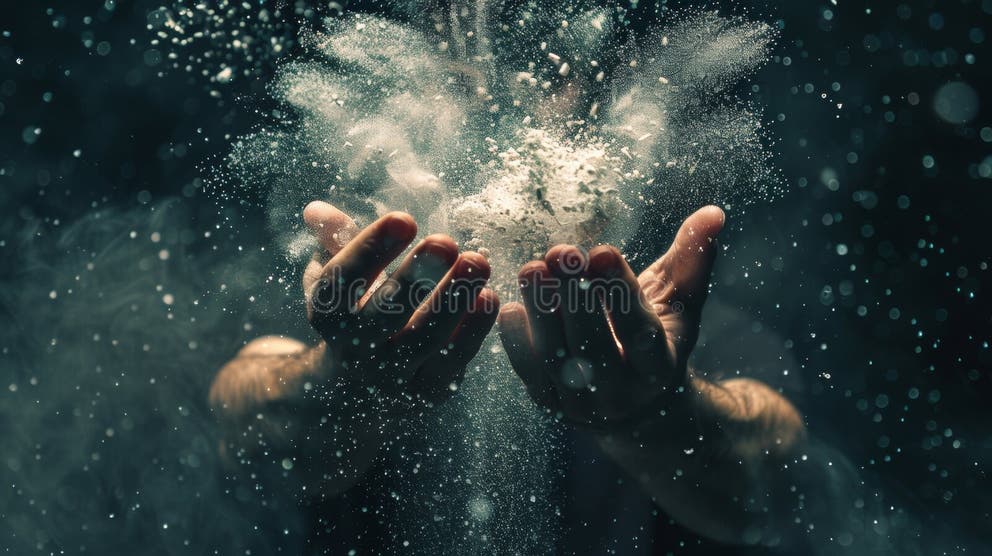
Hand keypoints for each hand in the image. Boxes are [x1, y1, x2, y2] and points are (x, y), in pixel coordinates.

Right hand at [303, 201, 498, 406]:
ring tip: (478, 261)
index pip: (343, 281)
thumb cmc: (352, 313)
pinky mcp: (426, 390)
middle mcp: (355, 351)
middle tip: (446, 241)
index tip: (404, 219)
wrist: (352, 391)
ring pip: (424, 339)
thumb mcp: (337, 279)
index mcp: (327, 315)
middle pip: (384, 315)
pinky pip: (453, 362)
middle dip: (416, 277)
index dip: (371, 249)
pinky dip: (472, 331)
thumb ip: (335, 241)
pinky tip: (489, 297)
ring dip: (454, 299)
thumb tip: (318, 209)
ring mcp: (391, 376)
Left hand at [497, 206, 723, 428]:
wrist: (634, 402)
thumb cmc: (656, 334)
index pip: (640, 330)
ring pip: (558, 361)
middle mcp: (622, 393)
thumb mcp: (678, 302)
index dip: (619, 292)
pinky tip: (510, 306)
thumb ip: (692, 258)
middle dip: (576, 298)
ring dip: (542, 313)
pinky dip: (517, 342)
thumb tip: (714, 212)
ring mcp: (582, 404)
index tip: (599, 251)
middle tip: (559, 252)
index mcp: (659, 367)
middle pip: (595, 347)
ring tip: (532, 269)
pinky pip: (529, 375)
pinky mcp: (549, 403)